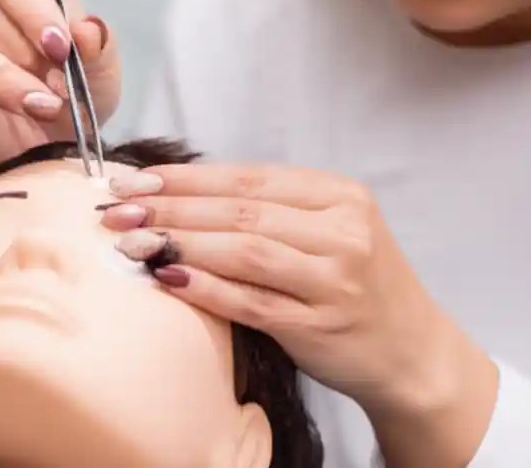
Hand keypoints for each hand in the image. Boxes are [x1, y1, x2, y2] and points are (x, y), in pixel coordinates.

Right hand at [0, 0, 121, 168]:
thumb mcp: (100, 73)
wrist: (52, 144)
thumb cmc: (73, 93)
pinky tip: (8, 109)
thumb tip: (87, 30)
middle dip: (23, 51)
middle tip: (58, 86)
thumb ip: (97, 48)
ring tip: (39, 105)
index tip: (59, 45)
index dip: (30, 3)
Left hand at [105, 164, 499, 463]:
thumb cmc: (359, 288)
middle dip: (172, 207)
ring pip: (245, 250)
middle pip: (242, 211)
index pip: (251, 177)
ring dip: (180, 242)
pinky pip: (252, 301)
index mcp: (342, 196)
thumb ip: (274, 213)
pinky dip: (206, 287)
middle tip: (118, 208)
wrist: (412, 353)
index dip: (188, 177)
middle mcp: (343, 231)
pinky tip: (168, 278)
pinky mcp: (320, 324)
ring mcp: (335, 279)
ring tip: (131, 241)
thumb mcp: (332, 233)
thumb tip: (181, 197)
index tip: (137, 179)